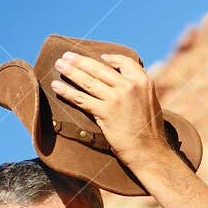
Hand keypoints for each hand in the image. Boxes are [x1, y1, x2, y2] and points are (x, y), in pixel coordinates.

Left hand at [49, 51, 183, 178]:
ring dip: (70, 71)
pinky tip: (56, 86)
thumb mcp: (150, 102)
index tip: (100, 57)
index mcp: (143, 82)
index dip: (111, 58)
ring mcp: (116, 99)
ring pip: (88, 81)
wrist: (149, 151)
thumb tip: (125, 80)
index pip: (125, 62)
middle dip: (80, 61)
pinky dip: (67, 91)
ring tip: (58, 65)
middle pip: (100, 69)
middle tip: (66, 56)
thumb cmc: (149, 130)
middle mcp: (129, 87)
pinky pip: (81, 99)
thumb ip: (138, 89)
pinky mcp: (105, 112)